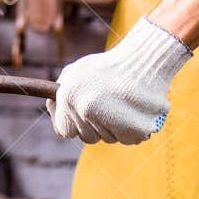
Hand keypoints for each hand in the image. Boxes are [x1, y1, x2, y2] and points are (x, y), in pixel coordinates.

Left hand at [47, 18, 192, 144]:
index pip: (64, 130)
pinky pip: (130, 139)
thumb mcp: (75, 72)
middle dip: (96, 125)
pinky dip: (134, 129)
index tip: (83, 115)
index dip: (74, 123)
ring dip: (116, 126)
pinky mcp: (134, 129)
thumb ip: (60, 93)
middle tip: (108, 104)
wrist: (145, 59)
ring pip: (110, 139)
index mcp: (70, 97)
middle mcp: (87, 110)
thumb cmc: (108, 66)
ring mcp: (110, 120)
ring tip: (123, 102)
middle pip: (88, 137)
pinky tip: (136, 109)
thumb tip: (53, 112)